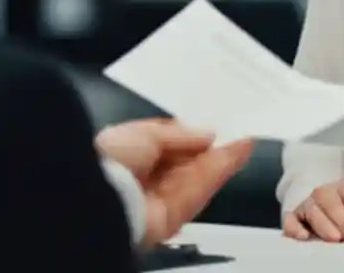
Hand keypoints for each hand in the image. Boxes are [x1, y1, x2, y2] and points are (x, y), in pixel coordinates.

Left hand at [95, 119, 253, 246]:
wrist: (98, 198)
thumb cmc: (109, 159)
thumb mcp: (144, 132)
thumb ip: (180, 134)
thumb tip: (207, 134)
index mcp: (129, 158)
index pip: (166, 148)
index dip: (191, 137)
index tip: (213, 126)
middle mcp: (144, 182)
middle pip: (186, 165)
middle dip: (212, 148)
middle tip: (237, 131)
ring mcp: (160, 201)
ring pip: (199, 178)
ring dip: (223, 158)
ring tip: (245, 138)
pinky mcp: (175, 217)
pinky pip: (201, 191)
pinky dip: (221, 171)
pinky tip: (238, 152)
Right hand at [282, 179, 343, 242]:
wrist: (317, 201)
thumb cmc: (342, 209)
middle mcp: (325, 193)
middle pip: (334, 203)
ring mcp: (308, 203)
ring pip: (314, 210)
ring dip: (325, 224)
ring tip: (335, 238)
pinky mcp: (293, 215)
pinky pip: (290, 219)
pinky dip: (295, 227)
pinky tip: (304, 237)